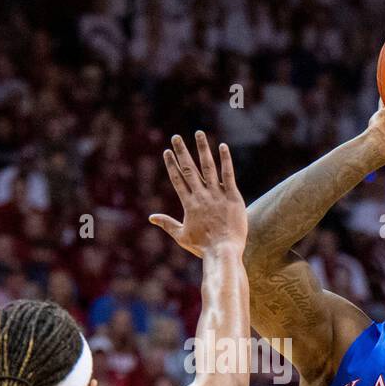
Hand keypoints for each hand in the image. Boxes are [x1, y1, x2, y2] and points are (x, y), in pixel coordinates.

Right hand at [149, 131, 246, 257]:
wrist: (224, 252)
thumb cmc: (202, 247)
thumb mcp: (181, 236)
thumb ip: (167, 224)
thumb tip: (151, 217)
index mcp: (189, 204)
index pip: (177, 179)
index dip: (171, 164)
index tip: (167, 152)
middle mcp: (201, 196)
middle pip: (189, 169)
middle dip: (182, 152)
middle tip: (176, 137)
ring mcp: (217, 195)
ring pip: (208, 167)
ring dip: (202, 149)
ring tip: (198, 134)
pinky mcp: (233, 197)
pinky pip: (228, 175)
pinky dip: (225, 160)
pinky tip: (222, 146)